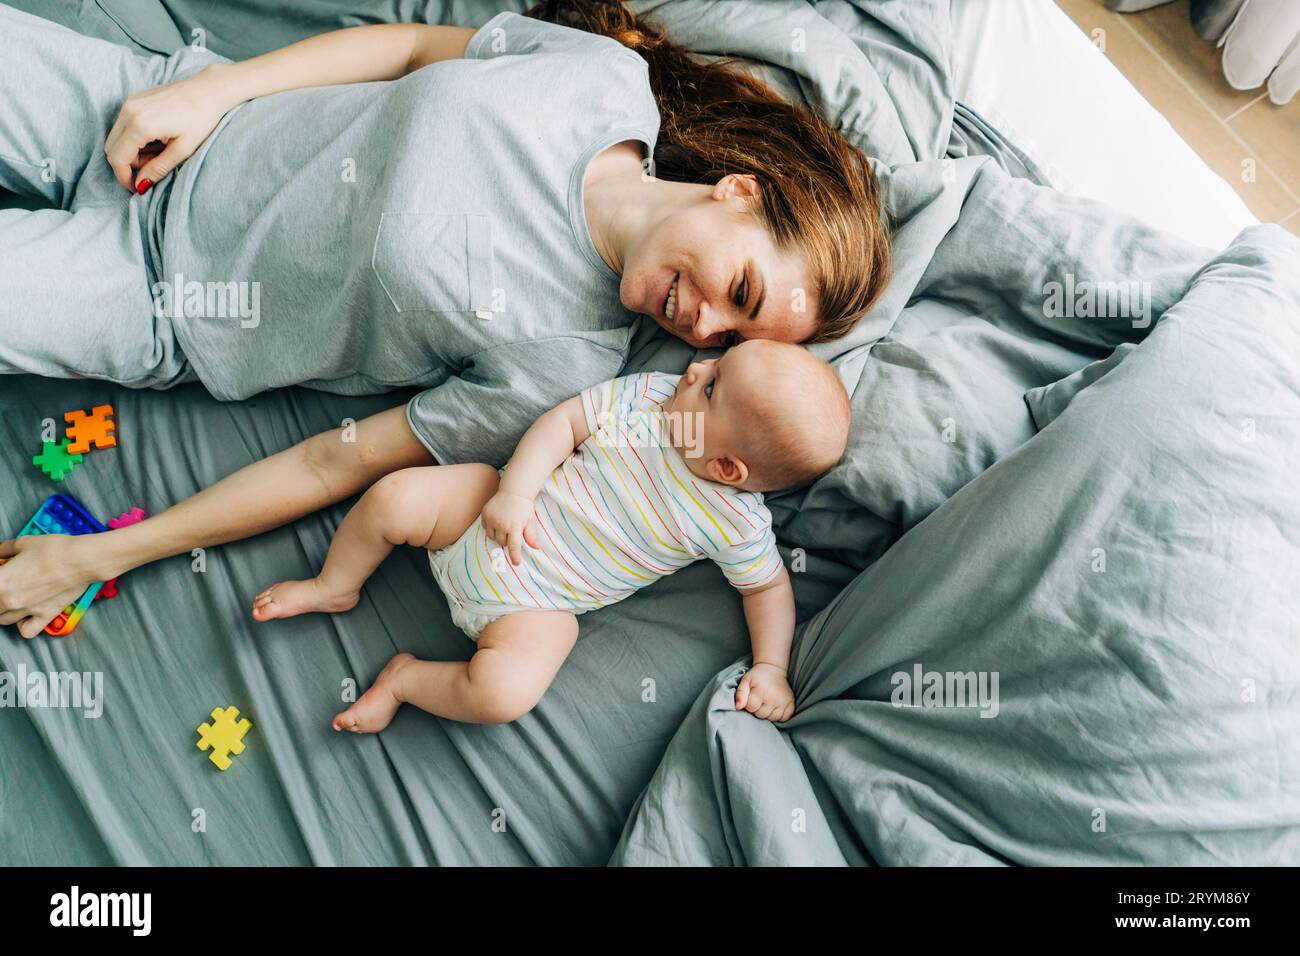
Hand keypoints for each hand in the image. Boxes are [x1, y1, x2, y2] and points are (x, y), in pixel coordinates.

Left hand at [0, 535, 100, 638]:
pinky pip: (27, 631)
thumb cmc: (54, 550)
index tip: (2, 574)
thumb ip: (5, 549)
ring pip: (3, 620)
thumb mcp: (23, 543)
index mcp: (0, 582)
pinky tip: (25, 616)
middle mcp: (10, 600)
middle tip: (5, 586)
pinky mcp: (45, 615)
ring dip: (3, 611)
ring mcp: (28, 610)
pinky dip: (22, 626)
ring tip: (9, 601)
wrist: (82, 560)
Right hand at [104, 64, 233, 193]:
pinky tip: (157, 137)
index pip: (117, 158)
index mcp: (140, 125)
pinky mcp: (133, 98)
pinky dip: (133, 137)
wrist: (208, 90)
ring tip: (160, 151)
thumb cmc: (201, 120)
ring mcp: (129, 102)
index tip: (136, 188)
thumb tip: (140, 186)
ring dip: (131, 151)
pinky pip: (123, 124)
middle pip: (111, 148)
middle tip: (153, 167)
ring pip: (116, 136)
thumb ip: (158, 168)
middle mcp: (128, 111)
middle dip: (128, 164)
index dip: (124, 177)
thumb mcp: (182, 150)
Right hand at [479, 491, 539, 565]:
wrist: (513, 491)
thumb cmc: (524, 507)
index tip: (516, 563)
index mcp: (515, 526)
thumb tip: (536, 548)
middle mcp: (502, 524)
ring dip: (498, 536)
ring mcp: (492, 519)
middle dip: (507, 541)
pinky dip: (490, 528)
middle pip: (502, 542)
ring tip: (504, 528)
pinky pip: (485, 528)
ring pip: (492, 537)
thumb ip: (531, 535)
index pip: (514, 547)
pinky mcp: (485, 514)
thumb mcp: (530, 520)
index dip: (515, 557)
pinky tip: (496, 522)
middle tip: (512, 533)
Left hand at [735, 662, 794, 722]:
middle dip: (758, 709)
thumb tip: (738, 707)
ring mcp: (784, 702)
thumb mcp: (745, 681)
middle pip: (761, 715)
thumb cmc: (757, 676)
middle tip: (760, 700)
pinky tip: (775, 707)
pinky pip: (784, 718)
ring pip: (772, 718)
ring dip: (768, 713)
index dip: (749, 704)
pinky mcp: (791, 704)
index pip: (751, 708)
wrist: (773, 669)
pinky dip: (779, 715)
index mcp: (761, 691)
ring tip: (767, 703)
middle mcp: (774, 698)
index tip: (752, 697)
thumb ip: (740, 694)